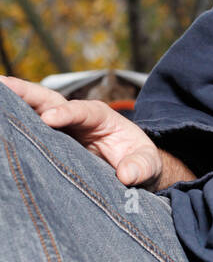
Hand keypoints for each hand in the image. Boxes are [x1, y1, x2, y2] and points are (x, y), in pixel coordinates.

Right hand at [0, 75, 161, 188]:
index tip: (49, 118)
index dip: (66, 113)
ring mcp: (62, 129)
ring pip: (35, 112)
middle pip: (51, 100)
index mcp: (102, 118)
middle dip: (28, 93)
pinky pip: (31, 131)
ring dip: (14, 103)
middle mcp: (78, 118)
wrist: (134, 170)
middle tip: (4, 85)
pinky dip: (14, 124)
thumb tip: (126, 176)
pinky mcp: (51, 142)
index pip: (83, 110)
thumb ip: (141, 167)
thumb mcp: (149, 164)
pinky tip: (0, 123)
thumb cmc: (140, 162)